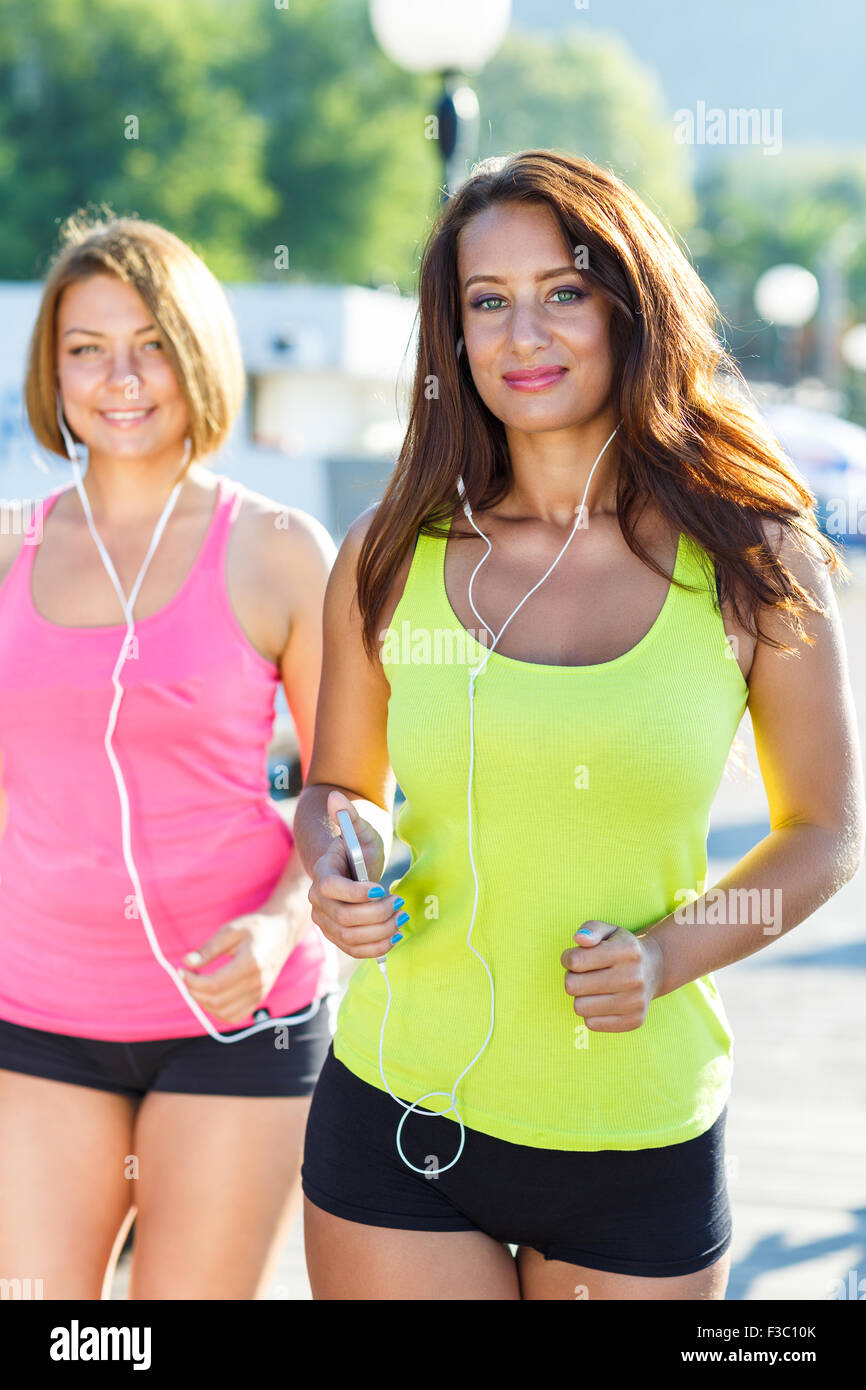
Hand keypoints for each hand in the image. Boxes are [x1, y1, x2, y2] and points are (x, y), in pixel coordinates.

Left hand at [178, 909, 299, 1024]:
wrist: (282, 932)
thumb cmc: (256, 928)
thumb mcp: (230, 930)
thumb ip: (208, 949)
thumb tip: (187, 962)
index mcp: (250, 963)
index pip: (214, 985)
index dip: (193, 982)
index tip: (183, 971)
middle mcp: (257, 982)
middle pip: (217, 1001)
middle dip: (194, 992)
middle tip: (186, 978)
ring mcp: (260, 993)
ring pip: (224, 1013)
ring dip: (204, 1003)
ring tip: (197, 986)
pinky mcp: (260, 998)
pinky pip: (235, 1016)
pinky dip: (218, 1011)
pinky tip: (211, 996)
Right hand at [307, 791, 403, 959]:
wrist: (351, 870)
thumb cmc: (358, 848)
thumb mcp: (360, 830)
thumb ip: (349, 817)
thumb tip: (335, 795)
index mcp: (322, 873)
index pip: (330, 888)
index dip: (356, 893)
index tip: (384, 888)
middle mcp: (318, 902)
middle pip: (345, 918)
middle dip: (378, 913)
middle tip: (399, 902)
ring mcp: (326, 922)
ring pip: (351, 938)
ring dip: (381, 931)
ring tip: (401, 917)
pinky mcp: (338, 936)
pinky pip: (354, 951)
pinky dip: (377, 948)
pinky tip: (395, 933)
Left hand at [561, 920, 664, 1032]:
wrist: (654, 969)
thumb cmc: (621, 948)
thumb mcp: (608, 931)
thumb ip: (591, 929)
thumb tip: (579, 939)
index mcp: (627, 951)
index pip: (575, 961)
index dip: (567, 958)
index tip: (573, 957)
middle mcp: (634, 978)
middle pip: (573, 986)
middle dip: (571, 978)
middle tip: (582, 974)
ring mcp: (635, 1002)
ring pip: (580, 1007)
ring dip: (580, 996)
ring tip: (592, 987)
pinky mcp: (633, 1021)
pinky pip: (591, 1024)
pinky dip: (591, 1012)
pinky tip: (601, 1001)